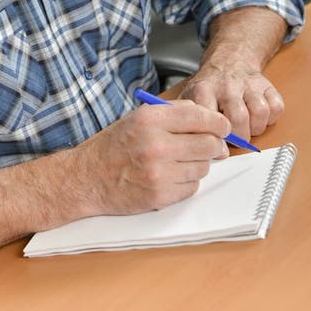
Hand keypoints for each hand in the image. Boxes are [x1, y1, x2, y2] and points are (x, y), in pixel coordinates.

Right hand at [76, 101, 229, 216]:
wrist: (88, 177)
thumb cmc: (114, 146)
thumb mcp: (138, 118)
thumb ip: (173, 113)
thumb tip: (208, 118)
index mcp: (151, 119)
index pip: (200, 117)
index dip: (218, 123)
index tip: (223, 127)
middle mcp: (156, 144)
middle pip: (208, 144)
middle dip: (214, 145)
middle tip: (211, 146)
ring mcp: (159, 172)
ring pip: (203, 167)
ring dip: (197, 165)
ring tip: (178, 162)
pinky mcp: (160, 196)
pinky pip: (192, 187)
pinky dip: (186, 182)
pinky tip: (170, 176)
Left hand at [178, 62, 284, 142]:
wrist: (229, 60)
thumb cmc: (210, 86)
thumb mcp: (190, 97)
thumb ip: (188, 119)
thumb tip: (192, 145)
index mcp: (204, 89)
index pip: (208, 117)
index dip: (214, 137)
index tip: (215, 145)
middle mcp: (227, 86)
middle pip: (238, 118)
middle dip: (238, 136)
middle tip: (234, 137)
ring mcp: (248, 84)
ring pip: (259, 112)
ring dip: (255, 128)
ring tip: (247, 127)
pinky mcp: (266, 85)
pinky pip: (277, 107)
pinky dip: (271, 118)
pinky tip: (259, 117)